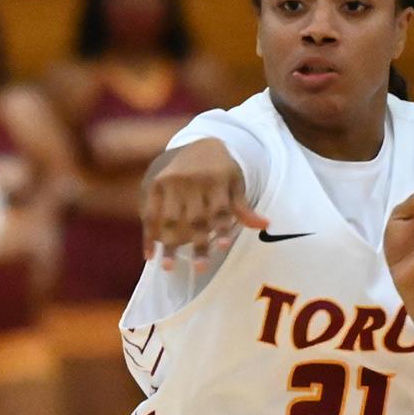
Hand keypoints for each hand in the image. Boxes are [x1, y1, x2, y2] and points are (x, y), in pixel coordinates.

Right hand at [140, 140, 264, 271]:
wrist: (198, 145)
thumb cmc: (221, 171)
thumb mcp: (235, 183)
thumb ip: (243, 206)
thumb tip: (265, 225)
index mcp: (216, 179)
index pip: (220, 208)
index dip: (222, 228)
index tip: (224, 247)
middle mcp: (192, 181)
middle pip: (195, 219)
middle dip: (198, 244)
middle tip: (200, 269)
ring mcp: (172, 183)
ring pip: (170, 220)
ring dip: (169, 245)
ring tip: (169, 268)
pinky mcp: (156, 185)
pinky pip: (149, 214)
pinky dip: (148, 236)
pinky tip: (149, 255)